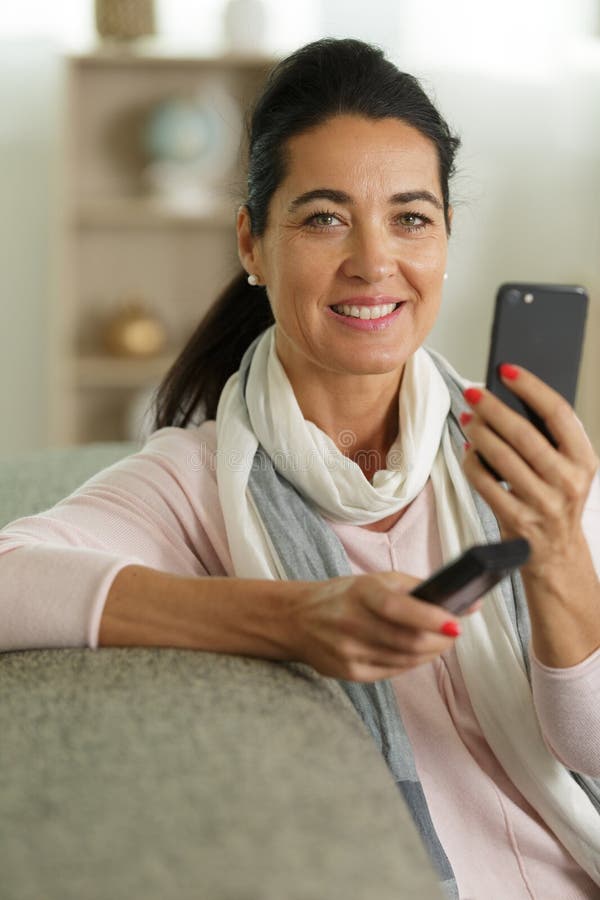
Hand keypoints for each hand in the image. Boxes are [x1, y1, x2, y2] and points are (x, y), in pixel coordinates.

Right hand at [285, 571, 479, 682]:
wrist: (296, 620)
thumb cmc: (345, 596)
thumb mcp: (376, 581)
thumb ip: (419, 589)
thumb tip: (469, 603)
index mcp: (360, 592)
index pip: (398, 608)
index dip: (430, 618)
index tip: (456, 623)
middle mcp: (351, 623)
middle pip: (409, 641)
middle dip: (441, 639)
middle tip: (453, 631)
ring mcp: (349, 652)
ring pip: (406, 659)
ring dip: (431, 651)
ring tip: (439, 640)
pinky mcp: (350, 673)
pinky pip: (394, 671)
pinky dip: (412, 661)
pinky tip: (415, 651)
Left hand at [461, 364, 598, 574]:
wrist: (558, 557)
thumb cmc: (556, 502)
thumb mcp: (567, 470)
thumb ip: (548, 440)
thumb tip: (508, 399)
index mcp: (585, 460)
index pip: (558, 412)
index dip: (531, 387)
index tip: (507, 369)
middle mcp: (569, 481)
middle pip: (524, 433)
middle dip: (494, 408)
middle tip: (473, 392)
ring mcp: (544, 504)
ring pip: (502, 457)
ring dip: (479, 432)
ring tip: (468, 418)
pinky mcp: (518, 521)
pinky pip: (486, 484)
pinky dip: (472, 464)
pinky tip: (468, 451)